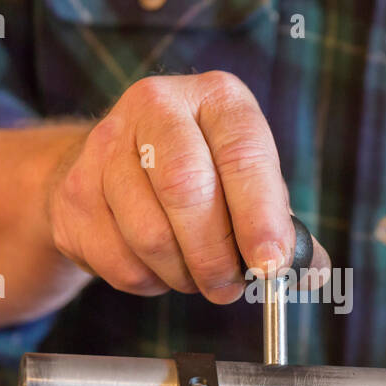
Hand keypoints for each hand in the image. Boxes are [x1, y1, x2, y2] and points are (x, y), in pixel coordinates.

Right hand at [48, 71, 328, 301]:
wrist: (114, 168)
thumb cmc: (202, 178)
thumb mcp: (250, 186)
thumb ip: (285, 230)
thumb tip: (310, 273)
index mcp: (215, 98)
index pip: (242, 153)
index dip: (259, 216)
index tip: (269, 264)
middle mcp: (156, 106)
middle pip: (186, 189)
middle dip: (214, 255)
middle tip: (229, 287)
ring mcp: (104, 145)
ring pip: (149, 234)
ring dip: (181, 274)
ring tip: (195, 275)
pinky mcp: (74, 192)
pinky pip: (118, 259)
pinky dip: (148, 281)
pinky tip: (158, 267)